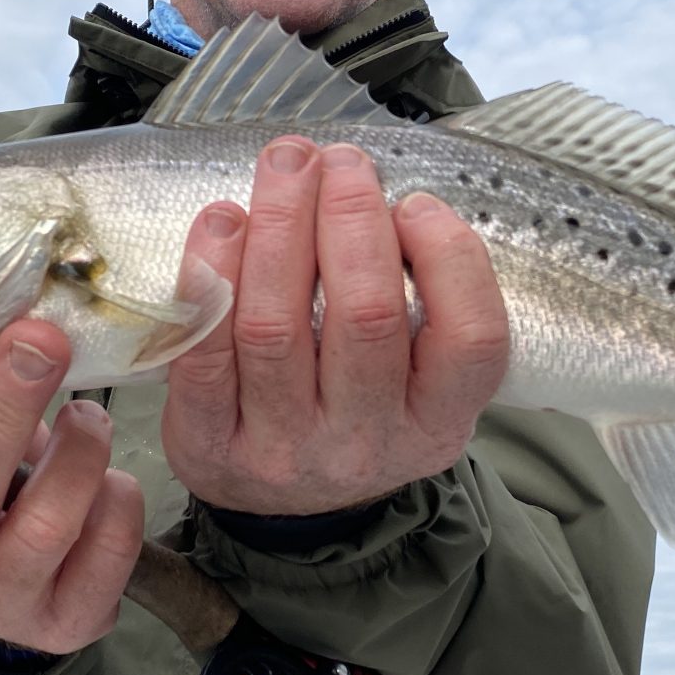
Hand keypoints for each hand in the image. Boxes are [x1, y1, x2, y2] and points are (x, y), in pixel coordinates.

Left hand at [162, 136, 510, 516]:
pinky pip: (203, 353)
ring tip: (284, 166)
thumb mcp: (421, 383)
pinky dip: (209, 277)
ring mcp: (284, 447)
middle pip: (365, 317)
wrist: (290, 514)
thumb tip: (376, 197)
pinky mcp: (209, 443)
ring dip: (278, 227)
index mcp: (436, 421)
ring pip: (276, 325)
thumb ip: (419, 303)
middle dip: (351, 217)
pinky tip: (222, 223)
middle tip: (339, 161)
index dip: (449, 256)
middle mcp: (365, 440)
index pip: (471, 338)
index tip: (417, 204)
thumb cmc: (360, 413)